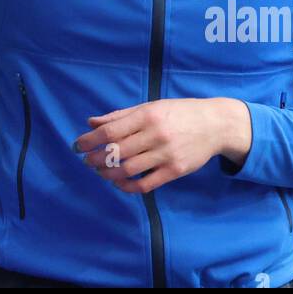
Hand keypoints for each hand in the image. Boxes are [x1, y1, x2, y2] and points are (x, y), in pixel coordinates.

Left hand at [73, 98, 238, 193]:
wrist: (214, 125)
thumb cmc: (178, 113)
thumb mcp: (150, 107)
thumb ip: (120, 116)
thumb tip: (91, 123)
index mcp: (147, 115)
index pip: (111, 130)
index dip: (90, 140)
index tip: (78, 145)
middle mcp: (155, 134)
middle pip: (117, 151)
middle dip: (96, 158)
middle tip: (86, 161)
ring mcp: (166, 154)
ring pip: (128, 169)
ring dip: (108, 173)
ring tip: (100, 171)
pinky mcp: (175, 171)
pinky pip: (146, 184)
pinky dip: (128, 187)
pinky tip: (119, 183)